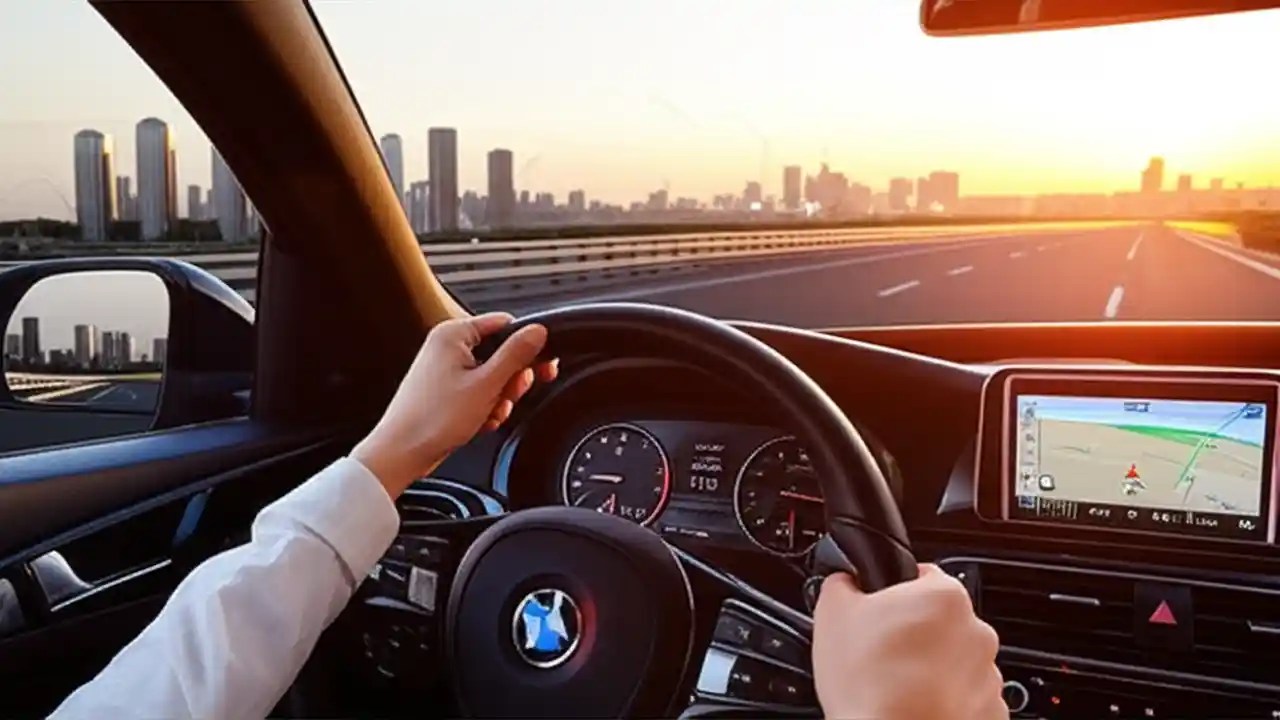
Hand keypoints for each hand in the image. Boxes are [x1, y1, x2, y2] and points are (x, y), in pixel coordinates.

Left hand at [352, 312, 557, 497]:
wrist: (401, 453)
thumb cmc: (433, 420)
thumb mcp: (486, 385)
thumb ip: (515, 355)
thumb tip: (538, 331)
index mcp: (454, 334)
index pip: (506, 325)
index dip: (527, 347)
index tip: (541, 367)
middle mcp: (447, 346)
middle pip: (501, 353)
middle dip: (510, 381)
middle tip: (506, 396)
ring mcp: (445, 368)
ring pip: (493, 377)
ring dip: (498, 398)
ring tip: (486, 413)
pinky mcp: (446, 390)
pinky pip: (479, 392)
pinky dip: (484, 407)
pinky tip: (478, 421)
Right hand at [813, 565, 1006, 719]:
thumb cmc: (869, 685)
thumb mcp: (832, 613)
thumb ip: (843, 584)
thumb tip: (846, 581)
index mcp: (943, 596)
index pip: (920, 576)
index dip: (893, 595)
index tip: (878, 614)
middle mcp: (976, 631)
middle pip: (940, 621)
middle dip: (914, 633)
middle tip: (880, 654)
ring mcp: (988, 675)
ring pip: (954, 661)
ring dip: (931, 669)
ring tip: (896, 687)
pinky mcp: (991, 711)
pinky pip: (965, 697)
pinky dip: (944, 701)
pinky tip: (914, 707)